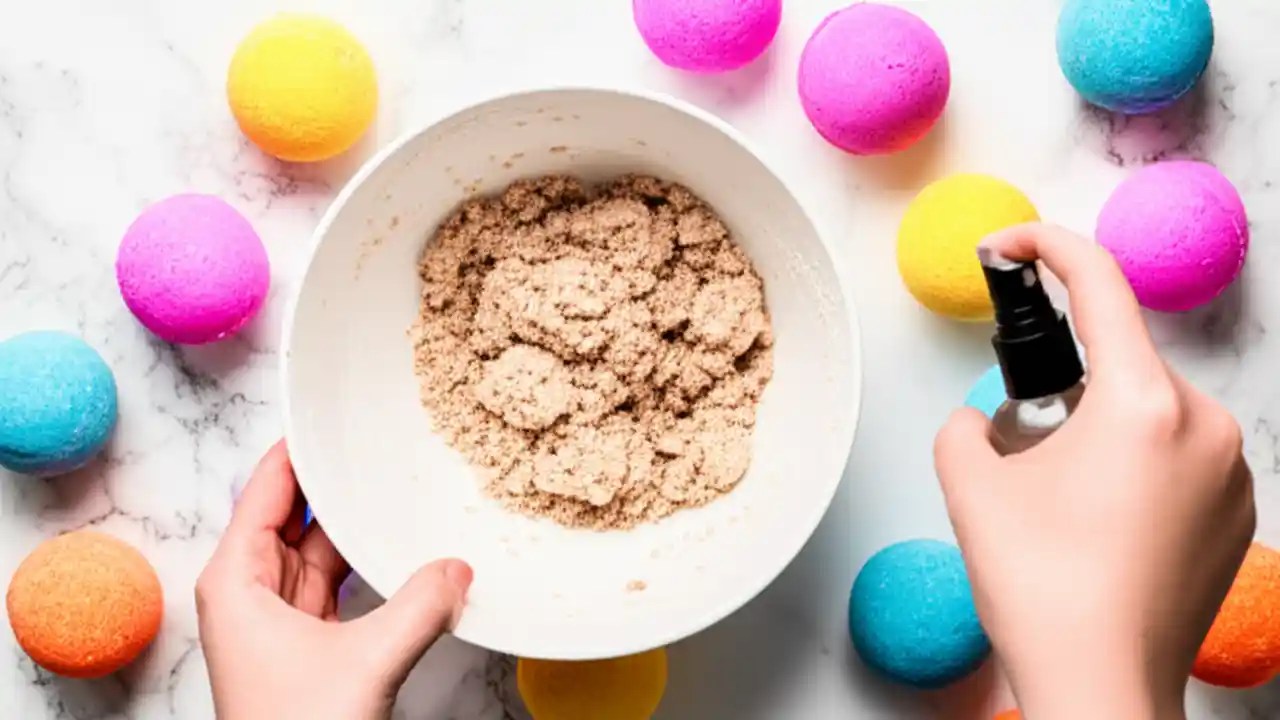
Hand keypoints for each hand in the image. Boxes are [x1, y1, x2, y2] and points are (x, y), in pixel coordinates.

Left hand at [196, 441, 472, 719]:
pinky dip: (365, 566)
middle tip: (376, 440)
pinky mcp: (308, 644)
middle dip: (334, 482)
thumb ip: (421, 606)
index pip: (264, 489)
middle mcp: (251, 591)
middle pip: (293, 515)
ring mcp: (279, 619)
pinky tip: (397, 549)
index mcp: (236, 579)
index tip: (330, 410)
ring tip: (395, 486)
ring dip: (354, 527)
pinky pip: (337, 584)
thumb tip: (460, 568)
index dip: (298, 447)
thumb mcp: (366, 660)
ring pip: (318, 551)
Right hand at [933, 224, 1253, 719]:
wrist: (1099, 685)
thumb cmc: (1042, 589)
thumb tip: (986, 420)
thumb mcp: (969, 484)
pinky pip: (1178, 457)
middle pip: (1122, 362)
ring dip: (1101, 429)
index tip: (1014, 244)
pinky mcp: (1238, 513)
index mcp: (1142, 404)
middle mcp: (1204, 427)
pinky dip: (1136, 466)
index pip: (1100, 286)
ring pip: (1151, 412)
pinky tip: (1101, 524)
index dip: (1048, 247)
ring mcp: (1231, 473)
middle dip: (1066, 384)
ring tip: (1062, 502)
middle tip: (1023, 445)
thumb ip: (965, 422)